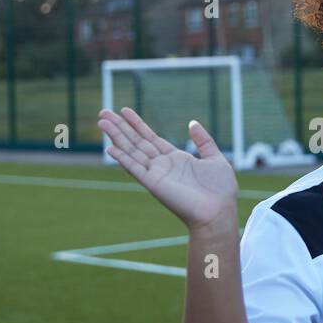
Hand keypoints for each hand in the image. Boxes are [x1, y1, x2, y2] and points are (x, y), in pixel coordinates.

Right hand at [97, 108, 237, 233]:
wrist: (219, 211)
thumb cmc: (220, 190)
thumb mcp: (215, 158)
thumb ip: (203, 141)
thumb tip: (192, 123)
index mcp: (176, 159)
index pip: (151, 137)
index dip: (137, 124)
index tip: (124, 111)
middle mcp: (162, 165)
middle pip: (136, 141)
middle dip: (120, 126)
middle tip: (103, 112)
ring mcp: (156, 174)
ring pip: (131, 150)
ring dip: (116, 136)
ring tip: (102, 122)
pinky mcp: (153, 183)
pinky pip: (134, 168)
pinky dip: (122, 158)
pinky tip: (109, 148)